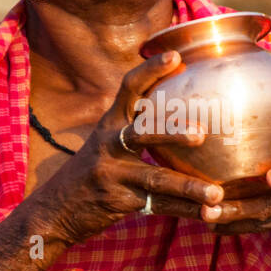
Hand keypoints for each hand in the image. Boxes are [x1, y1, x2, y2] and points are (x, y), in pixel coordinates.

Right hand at [34, 50, 224, 245]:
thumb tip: (182, 119)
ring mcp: (112, 173)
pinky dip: (186, 211)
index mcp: (109, 124)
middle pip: (142, 132)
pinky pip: (158, 205)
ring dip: (189, 186)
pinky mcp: (118, 201)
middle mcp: (109, 144)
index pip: (129, 88)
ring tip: (217, 193)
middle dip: (173, 132)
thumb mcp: (105, 145)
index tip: (176, 55)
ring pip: (156, 177)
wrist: (53, 212)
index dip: (151, 70)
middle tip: (202, 134)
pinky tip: (210, 215)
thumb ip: (135, 130)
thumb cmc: (90, 174)